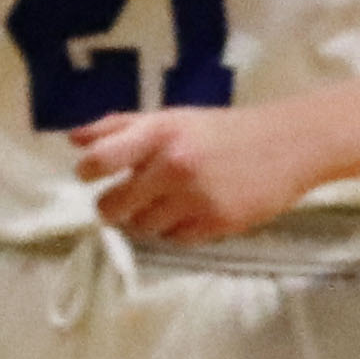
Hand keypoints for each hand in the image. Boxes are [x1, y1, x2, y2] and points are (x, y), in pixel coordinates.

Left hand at [72, 105, 319, 242]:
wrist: (286, 145)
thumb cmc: (220, 130)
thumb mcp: (171, 117)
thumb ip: (119, 126)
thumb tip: (73, 139)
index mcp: (159, 132)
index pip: (101, 159)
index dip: (88, 171)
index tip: (91, 175)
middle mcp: (173, 165)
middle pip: (114, 205)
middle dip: (111, 207)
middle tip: (122, 200)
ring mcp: (195, 197)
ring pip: (142, 227)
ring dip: (143, 220)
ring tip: (162, 204)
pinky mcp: (216, 224)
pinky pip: (173, 241)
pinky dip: (173, 231)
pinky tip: (186, 213)